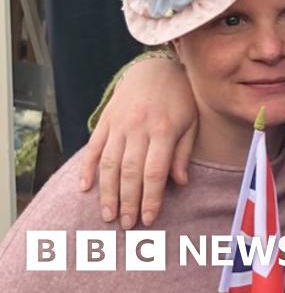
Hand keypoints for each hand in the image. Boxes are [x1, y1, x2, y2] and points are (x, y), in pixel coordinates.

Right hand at [78, 56, 197, 228]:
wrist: (155, 68)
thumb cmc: (179, 99)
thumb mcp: (191, 123)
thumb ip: (183, 152)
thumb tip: (180, 183)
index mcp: (163, 130)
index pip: (155, 171)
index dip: (151, 197)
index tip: (149, 218)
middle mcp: (138, 128)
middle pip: (130, 172)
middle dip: (128, 201)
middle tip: (128, 225)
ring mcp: (118, 124)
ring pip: (109, 164)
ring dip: (107, 192)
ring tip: (108, 215)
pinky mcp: (105, 121)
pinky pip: (93, 148)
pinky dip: (87, 168)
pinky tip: (85, 188)